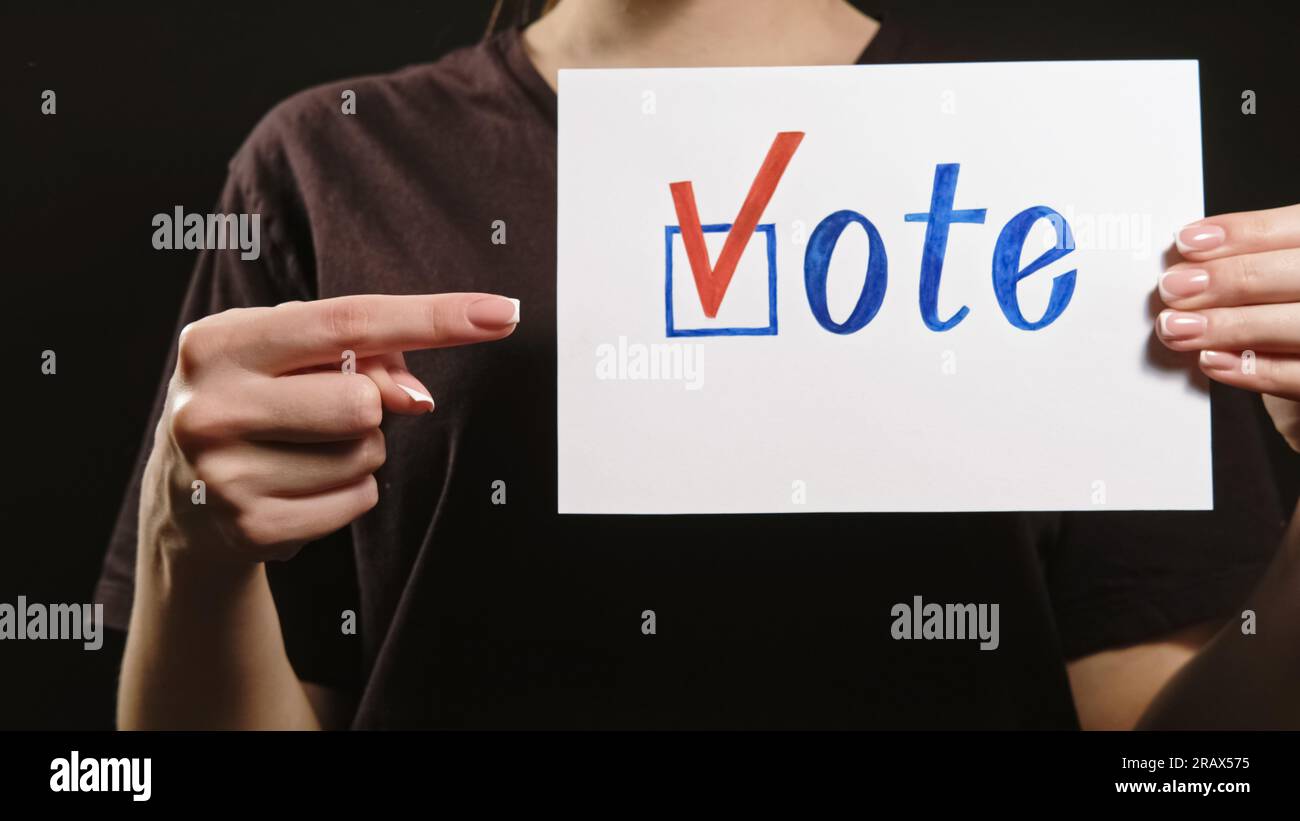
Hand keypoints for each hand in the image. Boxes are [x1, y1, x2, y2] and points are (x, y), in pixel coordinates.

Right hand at [140, 292, 519, 569]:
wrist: (184, 493)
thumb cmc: (259, 401)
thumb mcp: (294, 358)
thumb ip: (365, 353)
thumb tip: (413, 394)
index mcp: (218, 343)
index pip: (347, 321)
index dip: (432, 316)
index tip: (501, 312)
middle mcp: (210, 407)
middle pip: (361, 401)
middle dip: (368, 405)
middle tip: (325, 410)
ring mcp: (225, 475)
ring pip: (366, 453)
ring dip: (360, 450)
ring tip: (304, 449)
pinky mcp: (253, 529)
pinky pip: (359, 500)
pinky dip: (350, 491)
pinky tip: (301, 485)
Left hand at [1154, 203, 1299, 449]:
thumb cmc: (1287, 305)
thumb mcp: (1275, 272)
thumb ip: (1243, 262)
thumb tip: (1184, 266)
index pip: (1295, 229)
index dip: (1243, 233)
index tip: (1188, 241)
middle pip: (1293, 275)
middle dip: (1226, 280)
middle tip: (1173, 288)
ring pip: (1294, 325)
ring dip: (1227, 326)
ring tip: (1179, 327)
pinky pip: (1297, 376)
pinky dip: (1251, 369)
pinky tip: (1211, 359)